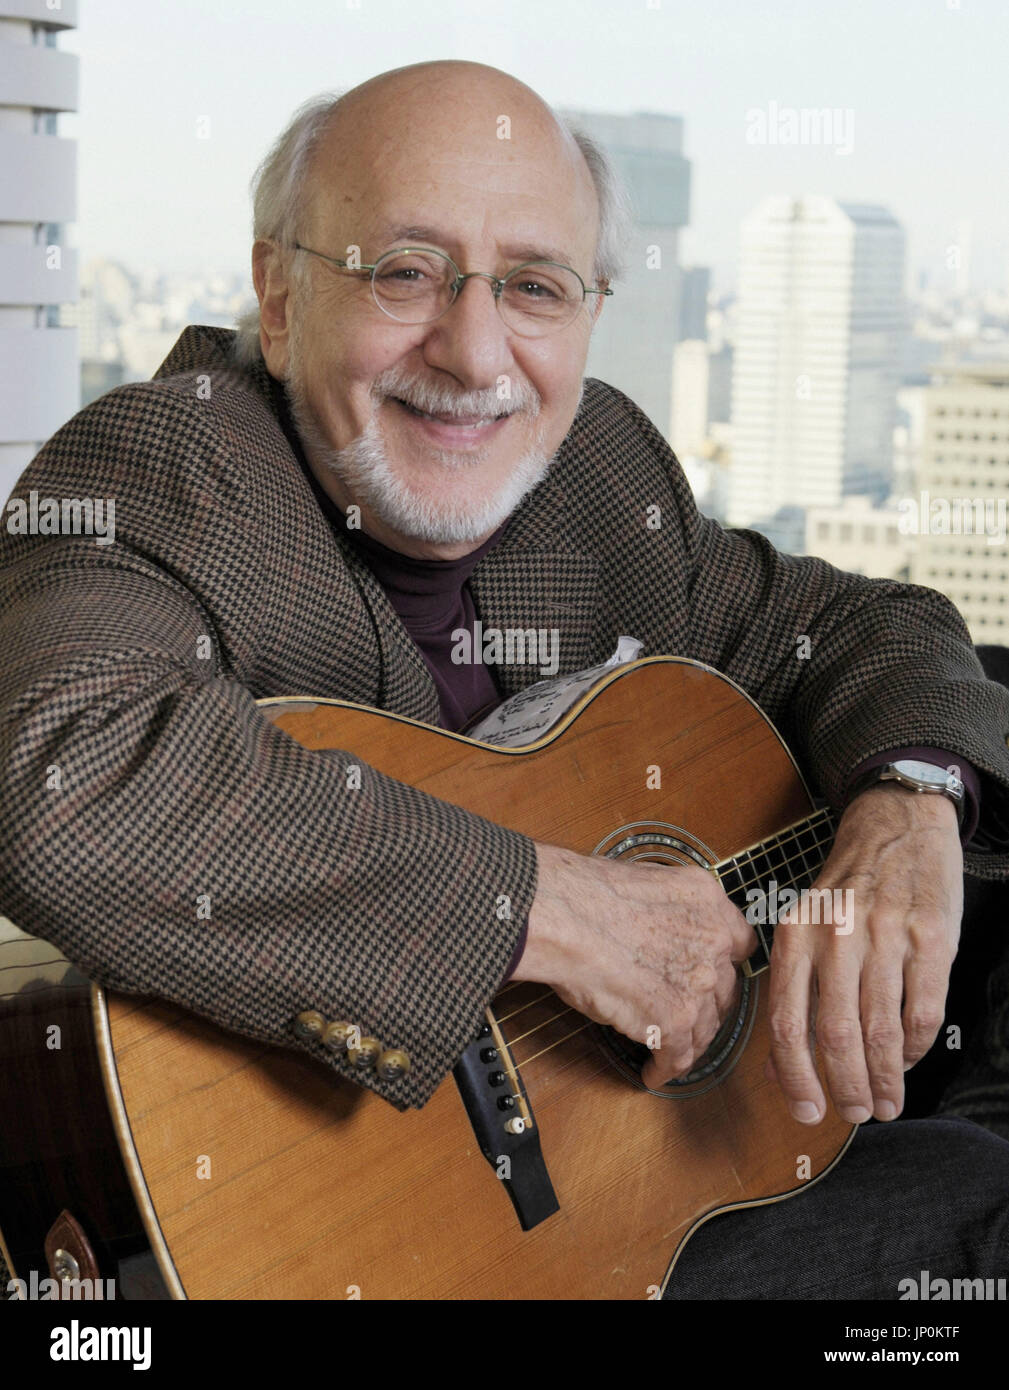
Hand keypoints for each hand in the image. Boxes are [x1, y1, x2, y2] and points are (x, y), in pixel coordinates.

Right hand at [516, 842, 757, 1088]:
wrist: (567, 919)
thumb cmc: (586, 894)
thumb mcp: (647, 881)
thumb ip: (670, 909)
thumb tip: (657, 931)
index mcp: (708, 901)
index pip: (738, 942)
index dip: (722, 962)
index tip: (710, 972)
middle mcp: (713, 943)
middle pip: (724, 988)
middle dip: (707, 1003)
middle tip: (685, 1012)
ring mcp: (699, 984)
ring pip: (706, 1026)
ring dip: (688, 1040)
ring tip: (669, 1050)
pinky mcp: (676, 1021)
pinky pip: (679, 1056)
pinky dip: (665, 1068)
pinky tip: (652, 1071)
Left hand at [766, 785, 962, 1125]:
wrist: (896, 825)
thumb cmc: (846, 887)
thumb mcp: (803, 925)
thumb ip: (792, 992)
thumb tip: (777, 1070)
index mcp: (795, 934)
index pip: (787, 1023)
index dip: (795, 1078)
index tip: (807, 1111)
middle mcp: (835, 934)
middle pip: (836, 1035)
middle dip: (846, 1088)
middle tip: (856, 1113)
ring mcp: (885, 934)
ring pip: (881, 1031)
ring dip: (885, 1079)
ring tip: (887, 1103)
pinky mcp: (931, 936)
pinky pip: (923, 1011)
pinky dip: (915, 1048)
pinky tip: (908, 1060)